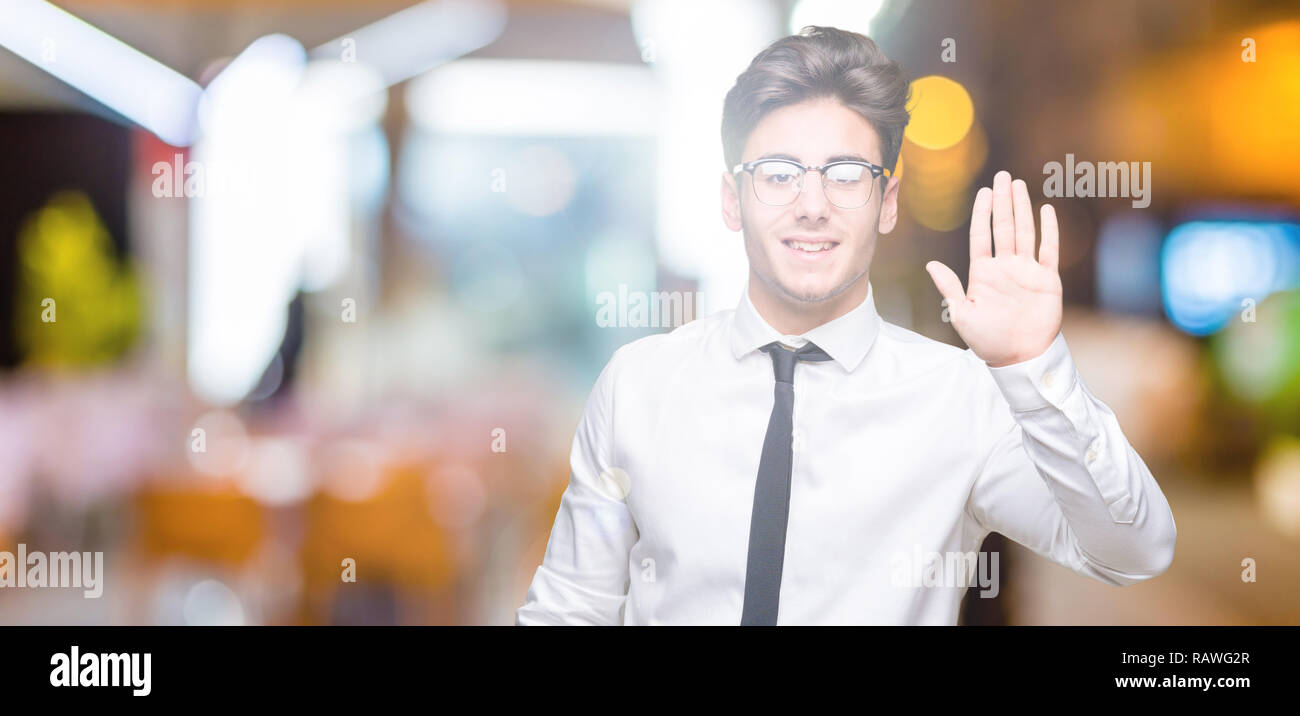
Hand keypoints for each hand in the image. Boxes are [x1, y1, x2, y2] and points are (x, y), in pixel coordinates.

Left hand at [925, 170, 1062, 366]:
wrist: (1019, 356)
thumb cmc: (987, 339)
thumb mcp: (962, 314)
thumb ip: (949, 287)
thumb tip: (931, 264)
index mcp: (983, 272)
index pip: (982, 236)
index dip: (983, 213)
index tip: (984, 192)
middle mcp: (1005, 267)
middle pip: (1003, 227)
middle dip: (1003, 201)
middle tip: (1003, 176)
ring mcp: (1026, 271)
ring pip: (1024, 232)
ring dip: (1022, 208)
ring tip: (1018, 185)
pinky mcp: (1046, 279)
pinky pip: (1049, 250)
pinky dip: (1049, 230)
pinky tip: (1046, 210)